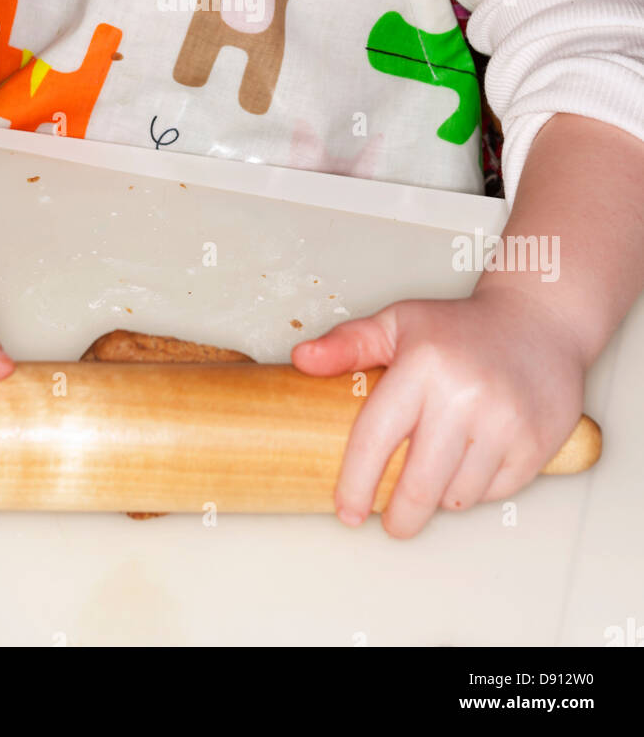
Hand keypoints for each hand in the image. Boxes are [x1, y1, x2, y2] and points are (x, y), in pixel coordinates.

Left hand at [291, 285, 587, 537]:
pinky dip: (476, 489)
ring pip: (456, 496)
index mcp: (423, 364)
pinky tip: (471, 463)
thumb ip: (349, 344)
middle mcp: (465, 394)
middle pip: (418, 485)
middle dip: (399, 515)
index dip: (355, 484)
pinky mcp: (536, 444)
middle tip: (390, 522)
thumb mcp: (400, 323)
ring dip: (439, 499)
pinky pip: (494, 492)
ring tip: (435, 475)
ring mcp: (505, 422)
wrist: (540, 321)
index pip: (375, 440)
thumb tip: (302, 359)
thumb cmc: (462, 328)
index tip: (347, 509)